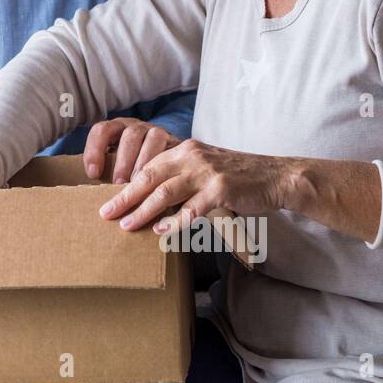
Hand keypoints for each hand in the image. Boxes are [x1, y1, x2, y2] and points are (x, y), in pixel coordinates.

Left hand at [83, 118, 180, 183]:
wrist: (167, 157)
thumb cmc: (131, 163)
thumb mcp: (114, 161)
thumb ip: (105, 169)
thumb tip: (91, 189)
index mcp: (116, 128)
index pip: (101, 131)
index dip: (95, 151)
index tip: (93, 174)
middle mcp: (135, 126)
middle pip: (129, 136)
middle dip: (123, 161)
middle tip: (119, 183)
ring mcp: (155, 131)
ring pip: (151, 138)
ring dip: (144, 163)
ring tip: (137, 184)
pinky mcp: (171, 140)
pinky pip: (168, 146)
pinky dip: (160, 163)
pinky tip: (157, 180)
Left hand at [98, 139, 291, 234]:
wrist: (276, 177)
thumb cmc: (238, 178)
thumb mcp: (205, 170)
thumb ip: (181, 179)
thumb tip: (152, 201)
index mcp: (184, 150)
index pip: (147, 167)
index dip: (126, 185)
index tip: (109, 201)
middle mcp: (192, 155)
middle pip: (149, 176)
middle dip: (125, 196)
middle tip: (106, 213)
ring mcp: (206, 171)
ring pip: (166, 192)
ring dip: (144, 210)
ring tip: (127, 225)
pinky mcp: (221, 188)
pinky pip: (193, 207)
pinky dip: (175, 221)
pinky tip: (161, 232)